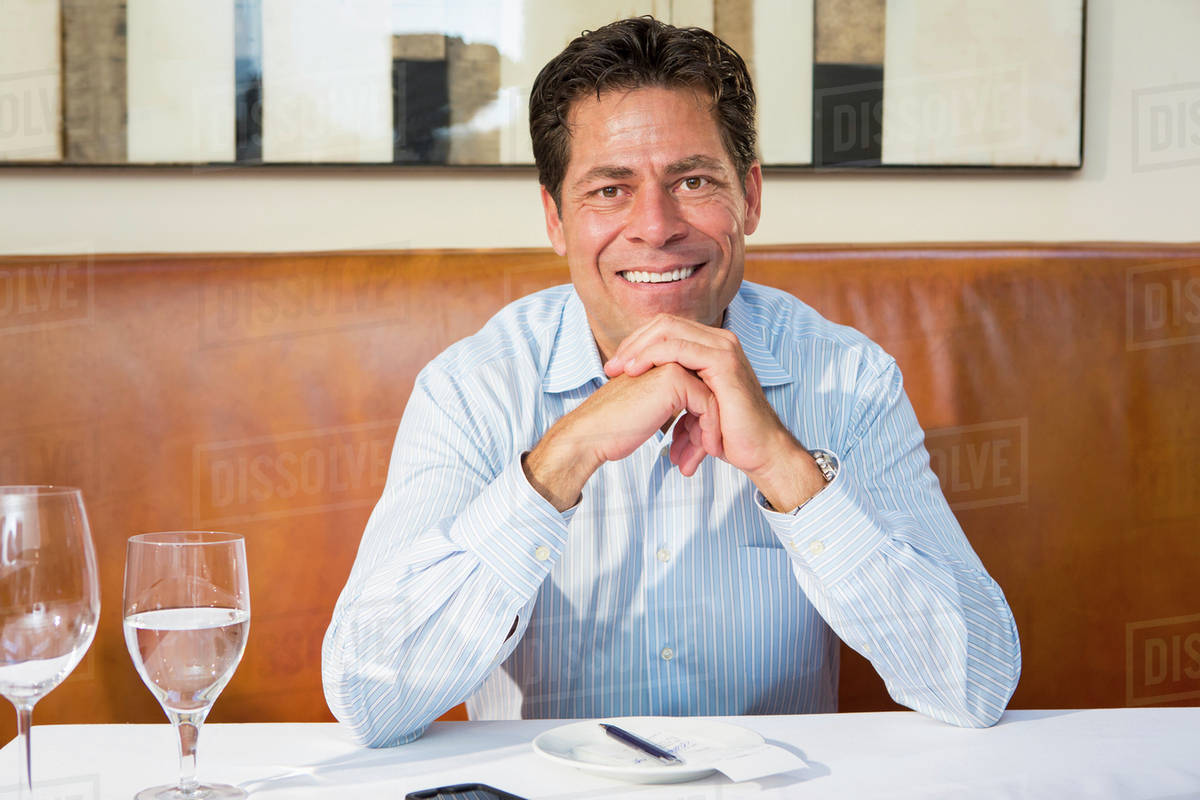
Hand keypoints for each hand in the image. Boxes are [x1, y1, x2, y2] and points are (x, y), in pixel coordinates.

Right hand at [524, 363, 721, 509]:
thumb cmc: (615, 427)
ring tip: (708, 455)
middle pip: (710, 391)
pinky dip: (710, 430)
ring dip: (711, 430)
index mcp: (663, 362)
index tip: (702, 445)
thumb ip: (672, 403)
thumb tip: (697, 419)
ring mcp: (673, 365)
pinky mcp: (676, 380)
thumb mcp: (650, 410)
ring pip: (712, 399)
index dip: (704, 419)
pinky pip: (708, 405)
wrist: (591, 434)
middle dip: (711, 425)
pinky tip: (705, 452)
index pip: (701, 388)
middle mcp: (670, 358)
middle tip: (710, 452)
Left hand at [603, 314, 825, 510]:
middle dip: (633, 344)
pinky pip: (680, 349)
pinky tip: (636, 372)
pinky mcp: (724, 362)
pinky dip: (653, 356)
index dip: (638, 343)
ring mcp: (724, 348)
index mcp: (711, 346)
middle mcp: (719, 340)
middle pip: (665, 324)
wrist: (758, 452)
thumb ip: (675, 390)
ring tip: (618, 371)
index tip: (615, 367)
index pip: (666, 328)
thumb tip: (643, 390)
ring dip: (638, 349)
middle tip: (610, 368)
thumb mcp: (694, 406)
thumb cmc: (727, 434)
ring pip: (669, 330)